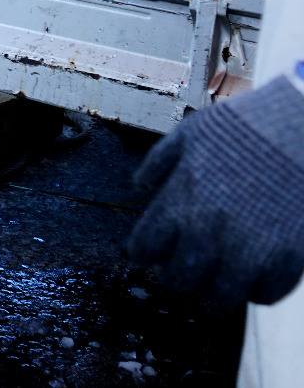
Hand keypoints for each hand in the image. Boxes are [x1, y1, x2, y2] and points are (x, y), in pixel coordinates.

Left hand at [126, 75, 303, 305]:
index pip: (144, 249)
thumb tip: (139, 187)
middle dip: (174, 280)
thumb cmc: (244, 126)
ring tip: (212, 284)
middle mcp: (210, 232)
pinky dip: (254, 291)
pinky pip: (264, 295)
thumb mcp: (189, 134)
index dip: (143, 252)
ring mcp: (251, 249)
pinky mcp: (288, 258)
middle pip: (178, 282)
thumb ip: (158, 163)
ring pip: (219, 300)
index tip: (149, 251)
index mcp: (180, 202)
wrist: (301, 126)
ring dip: (212, 295)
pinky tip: (251, 277)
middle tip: (180, 274)